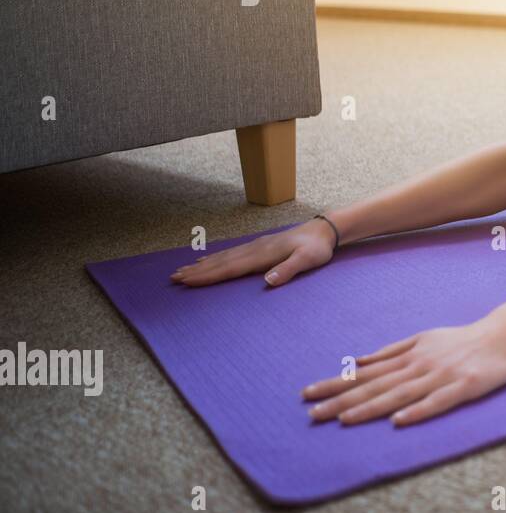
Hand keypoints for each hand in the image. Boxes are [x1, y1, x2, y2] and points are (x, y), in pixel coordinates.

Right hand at [171, 217, 335, 286]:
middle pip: (221, 262)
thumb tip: (267, 282)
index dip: (208, 276)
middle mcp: (254, 249)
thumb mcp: (307, 260)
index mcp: (262, 255)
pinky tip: (208, 261)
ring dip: (203, 265)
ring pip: (223, 257)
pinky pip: (231, 254)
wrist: (324, 230)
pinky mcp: (259, 246)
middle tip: (174, 278)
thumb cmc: (316, 248)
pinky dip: (216, 259)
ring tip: (183, 271)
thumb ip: (288, 270)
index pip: (230, 268)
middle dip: (197, 271)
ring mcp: (255, 246)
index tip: (188, 282)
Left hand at [302, 320, 505, 425]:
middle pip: (375, 386)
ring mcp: (441, 376)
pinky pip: (438, 402)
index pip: (365, 373)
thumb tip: (358, 360)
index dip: (336, 384)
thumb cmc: (462, 339)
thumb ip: (392, 351)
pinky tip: (399, 422)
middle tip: (313, 414)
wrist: (505, 335)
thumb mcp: (423, 338)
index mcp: (408, 355)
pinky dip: (418, 411)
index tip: (307, 394)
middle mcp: (419, 365)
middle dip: (342, 400)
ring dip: (370, 408)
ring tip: (344, 420)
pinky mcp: (464, 387)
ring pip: (400, 395)